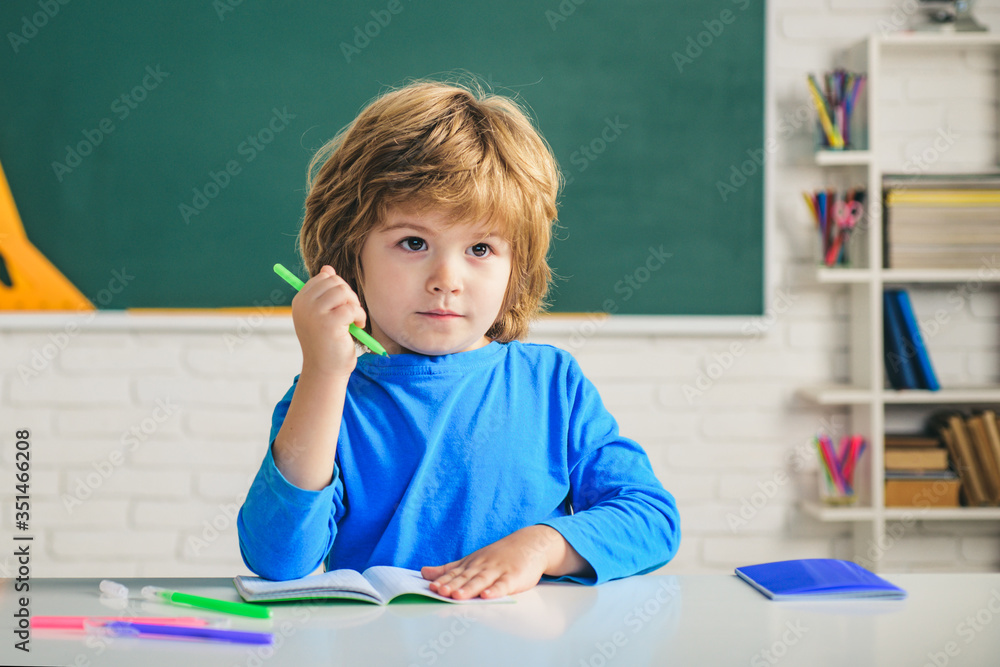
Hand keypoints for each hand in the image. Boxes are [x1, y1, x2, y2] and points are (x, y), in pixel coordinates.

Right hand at [291, 265, 366, 378]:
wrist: (325, 370)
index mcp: (300, 301)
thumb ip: (324, 293)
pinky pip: (352, 308)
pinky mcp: (329, 323)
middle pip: (335, 282)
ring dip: (355, 305)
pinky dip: (360, 316)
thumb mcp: (322, 315)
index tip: (342, 306)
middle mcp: (304, 305)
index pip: (324, 278)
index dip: (339, 289)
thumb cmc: (326, 343)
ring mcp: (314, 313)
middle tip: (352, 313)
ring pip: (343, 292)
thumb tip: (327, 268)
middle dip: (349, 295)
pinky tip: (358, 327)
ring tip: (355, 320)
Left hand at [421, 525, 590, 599]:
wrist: (529, 544)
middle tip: (439, 592)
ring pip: (481, 581)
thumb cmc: (497, 556)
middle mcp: (482, 567)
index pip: (454, 574)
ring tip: (457, 596)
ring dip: (469, 589)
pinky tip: (487, 595)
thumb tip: (424, 573)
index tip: (429, 588)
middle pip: (465, 578)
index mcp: (471, 565)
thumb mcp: (471, 560)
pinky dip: (495, 590)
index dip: (442, 581)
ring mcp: (497, 571)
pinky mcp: (513, 576)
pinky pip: (503, 585)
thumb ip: (448, 569)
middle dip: (452, 586)